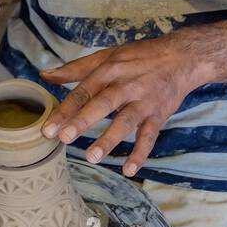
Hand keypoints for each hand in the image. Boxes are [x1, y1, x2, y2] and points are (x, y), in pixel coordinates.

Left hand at [41, 35, 198, 176]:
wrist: (181, 57)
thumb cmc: (139, 57)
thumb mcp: (107, 57)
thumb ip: (76, 68)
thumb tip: (45, 75)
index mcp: (109, 70)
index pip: (83, 91)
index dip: (65, 110)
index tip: (48, 128)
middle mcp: (126, 85)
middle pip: (102, 103)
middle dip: (83, 121)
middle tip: (64, 138)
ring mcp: (144, 101)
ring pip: (125, 121)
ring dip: (109, 139)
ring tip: (92, 157)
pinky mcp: (158, 115)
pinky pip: (149, 136)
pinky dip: (140, 153)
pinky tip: (128, 170)